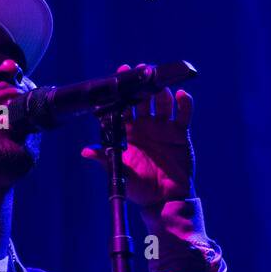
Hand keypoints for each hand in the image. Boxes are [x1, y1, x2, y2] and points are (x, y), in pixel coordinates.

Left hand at [80, 63, 196, 209]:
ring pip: (163, 103)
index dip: (121, 94)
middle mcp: (144, 126)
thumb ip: (105, 159)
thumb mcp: (119, 173)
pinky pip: (184, 114)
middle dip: (142, 86)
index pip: (123, 108)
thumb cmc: (139, 189)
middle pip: (143, 100)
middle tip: (142, 71)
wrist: (164, 200)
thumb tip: (86, 151)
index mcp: (128, 132)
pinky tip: (181, 95)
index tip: (119, 77)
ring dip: (161, 93)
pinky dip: (184, 103)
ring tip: (160, 86)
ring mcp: (163, 127)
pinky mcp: (180, 133)